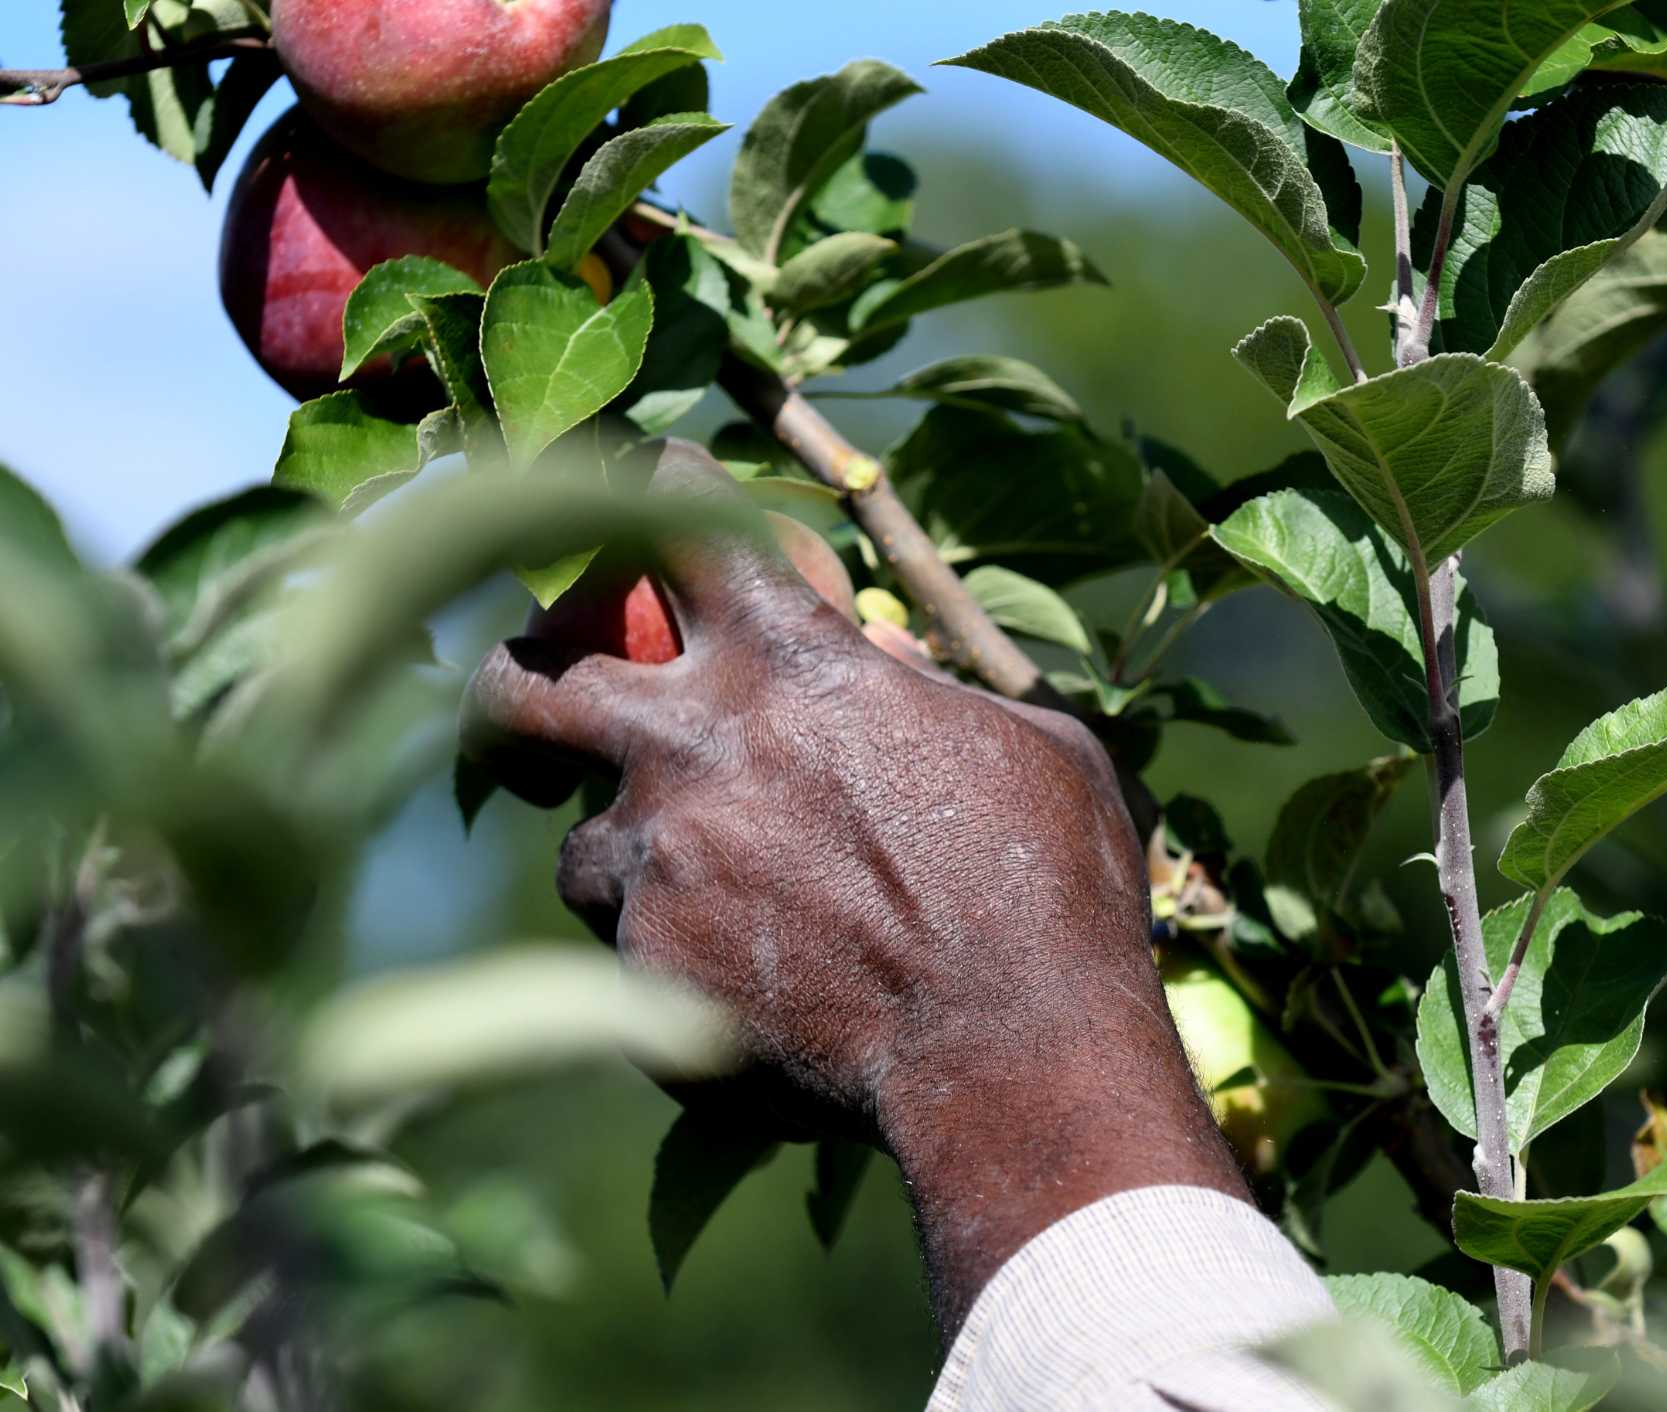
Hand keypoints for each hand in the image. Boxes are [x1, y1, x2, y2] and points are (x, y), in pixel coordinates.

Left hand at [460, 443, 1245, 1331]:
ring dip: (624, 860)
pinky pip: (625, 957)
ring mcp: (656, 862)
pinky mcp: (644, 972)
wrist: (1012, 1054)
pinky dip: (670, 965)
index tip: (645, 488)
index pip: (680, 515)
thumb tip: (877, 656)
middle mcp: (693, 744)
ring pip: (575, 845)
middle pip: (527, 680)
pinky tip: (743, 992)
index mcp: (790, 660)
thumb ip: (934, 689)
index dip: (654, 488)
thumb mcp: (1030, 746)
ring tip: (695, 898)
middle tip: (529, 695)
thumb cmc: (1050, 887)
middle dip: (514, 679)